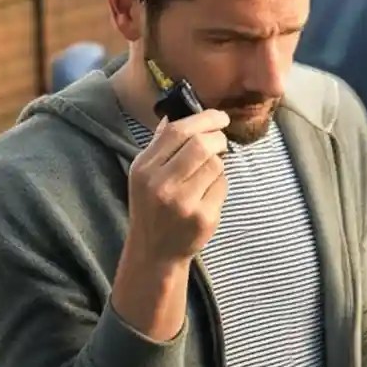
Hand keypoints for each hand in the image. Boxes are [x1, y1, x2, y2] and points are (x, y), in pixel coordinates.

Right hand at [126, 109, 230, 262]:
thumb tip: (175, 114)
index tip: (220, 117)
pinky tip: (208, 193)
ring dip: (219, 163)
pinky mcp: (203, 218)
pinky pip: (222, 186)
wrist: (155, 251)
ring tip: (208, 173)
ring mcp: (183, 203)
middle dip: (218, 138)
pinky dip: (220, 184)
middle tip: (221, 141)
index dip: (204, 119)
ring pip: (216, 165)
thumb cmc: (152, 207)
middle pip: (200, 145)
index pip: (177, 132)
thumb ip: (159, 145)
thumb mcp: (144, 175)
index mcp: (144, 169)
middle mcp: (161, 185)